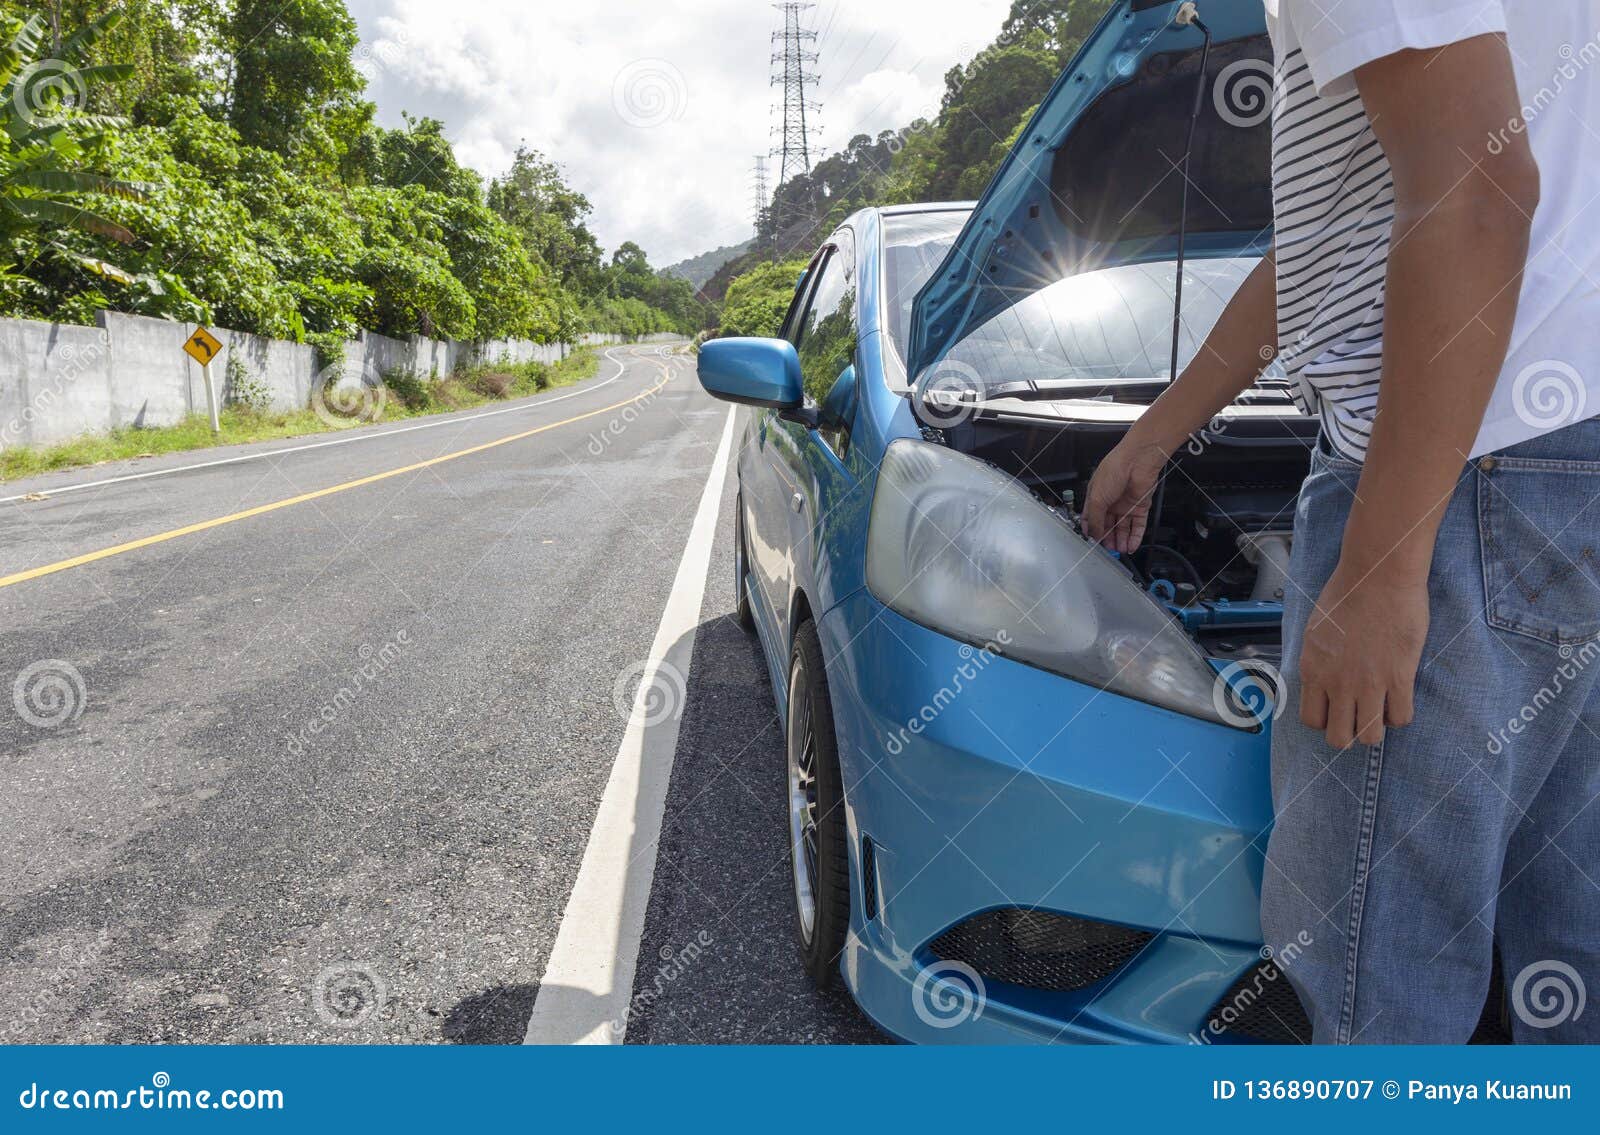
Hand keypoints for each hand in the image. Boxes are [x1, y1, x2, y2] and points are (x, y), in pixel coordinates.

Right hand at [1083, 439, 1168, 552]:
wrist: (1138, 461)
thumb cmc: (1114, 470)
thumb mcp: (1096, 498)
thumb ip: (1094, 519)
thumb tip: (1093, 535)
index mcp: (1096, 498)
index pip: (1091, 519)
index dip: (1091, 532)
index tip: (1092, 543)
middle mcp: (1111, 502)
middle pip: (1108, 526)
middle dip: (1107, 539)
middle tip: (1107, 550)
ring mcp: (1126, 505)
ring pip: (1123, 528)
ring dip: (1121, 540)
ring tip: (1119, 551)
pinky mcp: (1141, 507)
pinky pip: (1138, 526)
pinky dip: (1135, 537)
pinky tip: (1131, 546)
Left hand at [1298, 562, 1428, 747]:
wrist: (1377, 577)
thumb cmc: (1346, 594)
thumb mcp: (1316, 631)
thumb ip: (1318, 660)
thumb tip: (1325, 678)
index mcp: (1312, 670)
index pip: (1310, 720)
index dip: (1325, 720)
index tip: (1336, 710)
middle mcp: (1337, 683)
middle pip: (1338, 737)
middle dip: (1348, 732)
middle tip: (1358, 716)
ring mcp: (1368, 683)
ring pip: (1370, 736)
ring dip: (1375, 729)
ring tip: (1379, 711)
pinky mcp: (1399, 677)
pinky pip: (1401, 717)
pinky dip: (1400, 716)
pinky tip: (1399, 700)